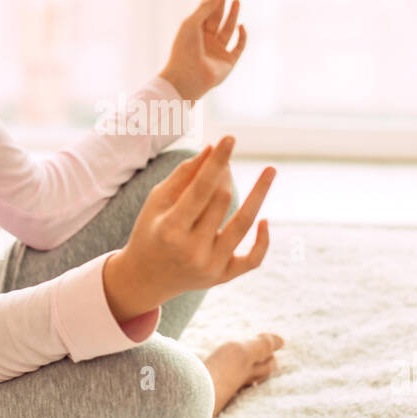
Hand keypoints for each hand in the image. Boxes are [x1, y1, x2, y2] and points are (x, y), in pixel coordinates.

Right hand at [103, 136, 274, 321]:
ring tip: (270, 170)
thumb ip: (183, 175)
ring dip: (259, 195)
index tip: (230, 139)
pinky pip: (253, 259)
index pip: (200, 188)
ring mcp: (210, 267)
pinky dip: (263, 240)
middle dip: (226, 175)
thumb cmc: (150, 231)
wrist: (146, 278)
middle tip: (226, 162)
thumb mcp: (157, 201)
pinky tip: (266, 220)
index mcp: (170, 229)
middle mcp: (192, 250)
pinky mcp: (223, 277)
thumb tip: (212, 150)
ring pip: (242, 225)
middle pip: (221, 201)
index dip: (217, 162)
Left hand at [158, 0, 246, 102]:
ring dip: (233, 15)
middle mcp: (206, 40)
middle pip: (216, 17)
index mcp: (194, 31)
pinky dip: (242, 36)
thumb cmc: (184, 49)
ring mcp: (217, 51)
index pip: (205, 9)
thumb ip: (206, 6)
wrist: (187, 77)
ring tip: (236, 1)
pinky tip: (241, 26)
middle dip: (221, 3)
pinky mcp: (228, 62)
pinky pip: (238, 47)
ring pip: (228, 29)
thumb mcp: (193, 23)